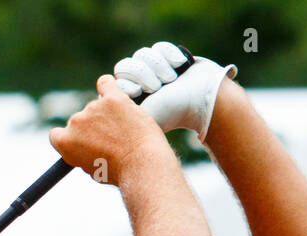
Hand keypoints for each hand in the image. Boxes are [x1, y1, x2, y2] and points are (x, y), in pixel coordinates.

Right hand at [50, 75, 173, 186]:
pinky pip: (106, 83)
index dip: (70, 138)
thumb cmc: (118, 171)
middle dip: (92, 127)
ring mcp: (94, 107)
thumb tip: (87, 145)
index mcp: (65, 142)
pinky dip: (108, 86)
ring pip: (97, 106)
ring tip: (124, 130)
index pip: (57, 135)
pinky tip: (113, 91)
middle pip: (79, 120)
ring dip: (106, 114)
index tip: (82, 142)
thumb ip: (82, 153)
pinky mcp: (113, 98)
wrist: (140, 163)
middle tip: (111, 139)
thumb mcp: (91, 170)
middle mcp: (75, 122)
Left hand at [114, 41, 236, 141]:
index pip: (114, 80)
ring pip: (142, 54)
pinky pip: (159, 47)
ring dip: (158, 66)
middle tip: (156, 87)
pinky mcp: (168, 57)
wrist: (202, 99)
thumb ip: (120, 112)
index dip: (126, 83)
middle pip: (125, 64)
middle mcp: (140, 83)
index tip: (138, 93)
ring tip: (170, 80)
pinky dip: (169, 55)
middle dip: (142, 74)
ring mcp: (154, 69)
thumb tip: (103, 102)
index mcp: (130, 98)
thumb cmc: (172, 111)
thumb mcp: (141, 116)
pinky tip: (179, 66)